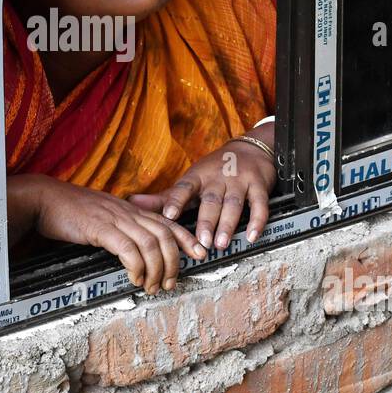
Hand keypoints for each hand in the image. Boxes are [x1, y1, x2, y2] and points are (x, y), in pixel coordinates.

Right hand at [10, 175, 206, 293]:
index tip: (199, 254)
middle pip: (164, 235)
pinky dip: (136, 266)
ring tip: (152, 287)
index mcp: (129, 210)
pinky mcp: (100, 228)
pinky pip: (127, 248)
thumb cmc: (70, 210)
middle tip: (171, 283)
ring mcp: (115, 219)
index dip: (186, 238)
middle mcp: (127, 212)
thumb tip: (131, 248)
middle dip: (174, 262)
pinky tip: (134, 279)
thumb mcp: (102, 217)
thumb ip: (119, 227)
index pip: (166, 222)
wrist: (45, 199)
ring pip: (150, 244)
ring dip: (156, 270)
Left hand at [129, 124, 276, 251]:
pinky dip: (257, 221)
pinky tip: (252, 236)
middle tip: (200, 242)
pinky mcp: (259, 186)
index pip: (184, 187)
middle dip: (206, 222)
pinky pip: (259, 205)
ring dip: (227, 225)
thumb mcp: (190, 180)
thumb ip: (164, 197)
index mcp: (197, 176)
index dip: (175, 201)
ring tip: (220, 243)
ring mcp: (239, 181)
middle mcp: (218, 178)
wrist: (251, 149)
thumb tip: (132, 203)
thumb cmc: (214, 170)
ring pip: (234, 204)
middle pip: (211, 201)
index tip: (168, 215)